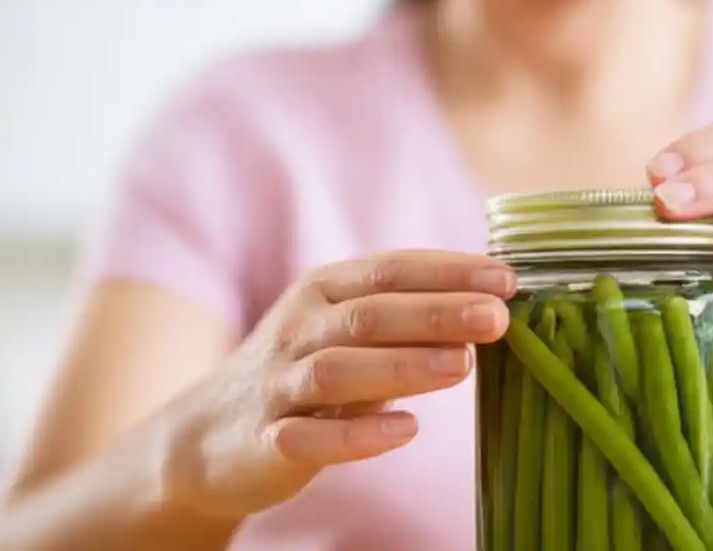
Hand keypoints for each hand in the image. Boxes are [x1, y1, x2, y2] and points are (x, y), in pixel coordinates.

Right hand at [159, 250, 514, 518]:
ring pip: (337, 370)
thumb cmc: (301, 374)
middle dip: (435, 312)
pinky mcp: (265, 443)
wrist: (205, 437)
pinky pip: (308, 437)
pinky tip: (405, 429)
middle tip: (497, 318)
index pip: (389, 270)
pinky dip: (357, 434)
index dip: (448, 271)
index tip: (507, 279)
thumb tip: (493, 304)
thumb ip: (408, 319)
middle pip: (369, 314)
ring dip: (402, 365)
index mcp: (322, 291)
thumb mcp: (346, 332)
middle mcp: (297, 330)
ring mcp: (278, 386)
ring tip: (462, 365)